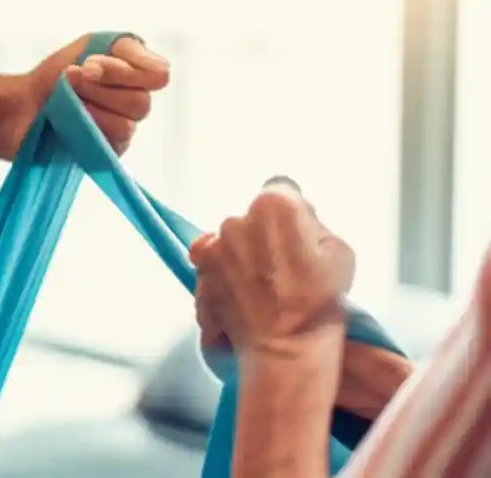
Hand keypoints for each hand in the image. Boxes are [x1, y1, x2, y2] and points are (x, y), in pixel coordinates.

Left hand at [0, 34, 169, 158]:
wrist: (21, 106)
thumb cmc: (54, 75)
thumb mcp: (90, 46)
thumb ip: (126, 47)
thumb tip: (159, 68)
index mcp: (136, 75)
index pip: (160, 76)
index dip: (124, 71)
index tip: (89, 64)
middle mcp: (134, 103)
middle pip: (141, 102)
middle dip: (100, 88)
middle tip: (70, 79)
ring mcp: (123, 130)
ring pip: (126, 125)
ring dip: (90, 108)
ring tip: (66, 101)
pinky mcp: (108, 153)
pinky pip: (111, 144)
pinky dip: (87, 127)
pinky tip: (70, 121)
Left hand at [189, 183, 353, 358]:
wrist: (286, 348)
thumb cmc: (319, 302)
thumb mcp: (340, 251)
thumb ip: (314, 224)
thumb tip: (299, 219)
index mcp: (275, 205)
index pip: (282, 190)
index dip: (292, 212)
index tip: (296, 233)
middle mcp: (237, 218)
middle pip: (253, 218)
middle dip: (265, 235)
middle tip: (282, 267)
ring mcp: (214, 244)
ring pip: (230, 239)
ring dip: (242, 254)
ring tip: (261, 287)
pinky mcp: (199, 270)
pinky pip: (210, 261)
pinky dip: (221, 272)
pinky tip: (240, 292)